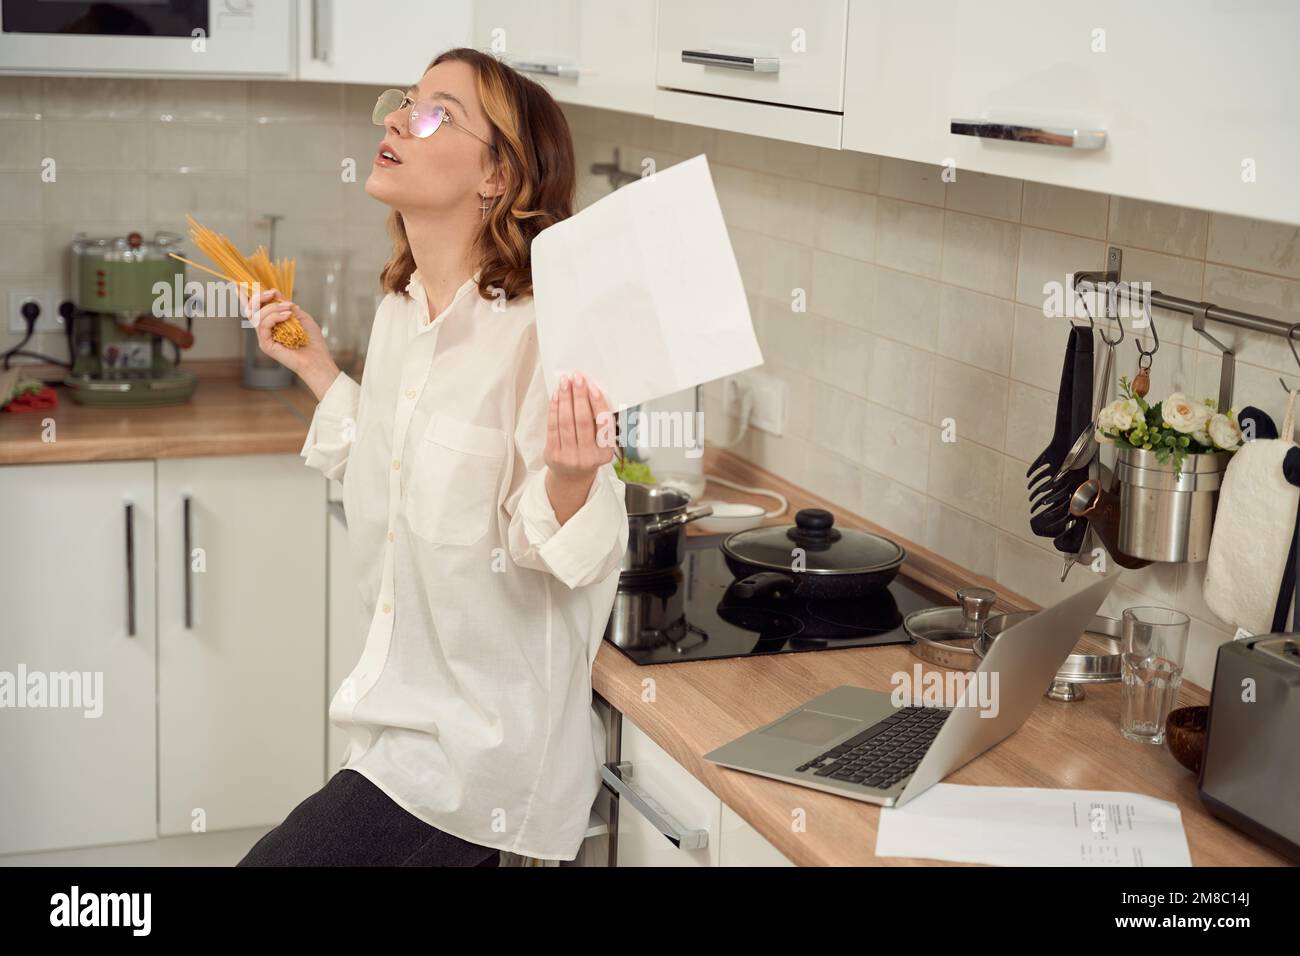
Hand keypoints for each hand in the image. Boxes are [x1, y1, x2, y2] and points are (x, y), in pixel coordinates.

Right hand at [238, 287, 338, 399]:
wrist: (318, 359)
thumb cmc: (312, 340)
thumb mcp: (300, 316)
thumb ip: (286, 304)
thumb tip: (274, 291)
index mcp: (272, 324)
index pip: (255, 309)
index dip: (246, 297)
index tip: (240, 285)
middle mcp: (265, 331)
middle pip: (251, 310)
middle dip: (259, 297)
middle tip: (273, 292)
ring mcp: (264, 338)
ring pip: (257, 316)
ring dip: (273, 307)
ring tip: (289, 308)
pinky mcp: (265, 345)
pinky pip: (263, 325)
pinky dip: (274, 317)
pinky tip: (287, 315)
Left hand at [544, 372, 616, 522]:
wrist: (572, 476)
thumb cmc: (589, 452)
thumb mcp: (600, 443)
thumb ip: (599, 422)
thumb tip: (590, 390)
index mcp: (605, 453)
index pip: (603, 424)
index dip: (597, 403)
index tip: (592, 386)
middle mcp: (589, 457)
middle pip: (583, 421)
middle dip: (579, 396)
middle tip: (577, 377)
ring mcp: (570, 457)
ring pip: (566, 422)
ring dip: (565, 399)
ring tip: (565, 382)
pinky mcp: (554, 455)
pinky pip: (553, 427)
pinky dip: (554, 409)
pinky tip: (556, 396)